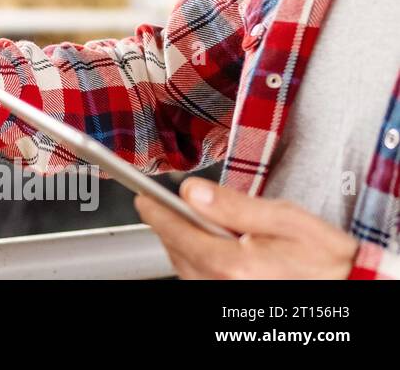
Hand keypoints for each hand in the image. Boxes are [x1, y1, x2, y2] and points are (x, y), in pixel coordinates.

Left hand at [135, 177, 358, 278]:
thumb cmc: (325, 257)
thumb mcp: (285, 218)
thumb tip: (193, 192)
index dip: (156, 211)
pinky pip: (199, 281)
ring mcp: (225, 298)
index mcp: (234, 263)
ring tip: (193, 224)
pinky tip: (209, 248)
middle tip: (166, 204)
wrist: (349, 285)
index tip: (145, 198)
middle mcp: (224, 286)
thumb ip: (234, 205)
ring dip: (180, 244)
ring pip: (184, 268)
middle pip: (176, 251)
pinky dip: (195, 262)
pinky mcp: (230, 303)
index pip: (177, 231)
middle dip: (168, 225)